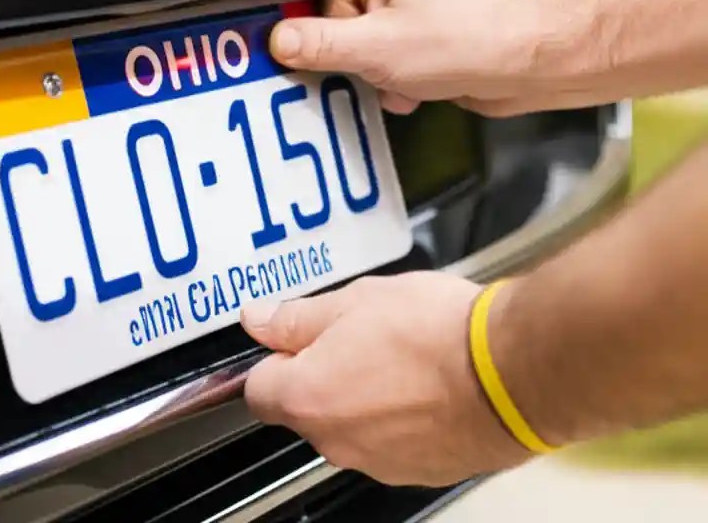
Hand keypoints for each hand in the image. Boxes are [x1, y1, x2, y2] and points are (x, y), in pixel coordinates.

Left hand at [241, 272, 531, 485]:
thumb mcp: (355, 301)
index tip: (295, 339)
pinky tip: (429, 384)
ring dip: (365, 397)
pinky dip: (402, 418)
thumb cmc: (439, 335)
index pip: (257, 389)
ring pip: (351, 426)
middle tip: (359, 336)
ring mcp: (378, 462)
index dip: (275, 359)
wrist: (515, 372)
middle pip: (305, 409)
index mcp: (306, 397)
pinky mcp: (420, 471)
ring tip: (403, 356)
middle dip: (323, 375)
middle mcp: (336, 441)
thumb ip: (296, 317)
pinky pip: (393, 442)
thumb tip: (260, 319)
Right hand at [270, 0, 589, 116]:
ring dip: (373, 76)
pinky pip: (384, 60)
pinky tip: (411, 92)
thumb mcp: (373, 48)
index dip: (318, 31)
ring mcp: (408, 7)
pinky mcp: (421, 36)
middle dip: (351, 60)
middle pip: (336, 25)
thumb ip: (319, 44)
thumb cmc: (458, 43)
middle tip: (369, 72)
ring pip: (360, 48)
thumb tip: (276, 39)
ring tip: (398, 82)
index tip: (318, 57)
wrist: (524, 66)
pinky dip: (392, 81)